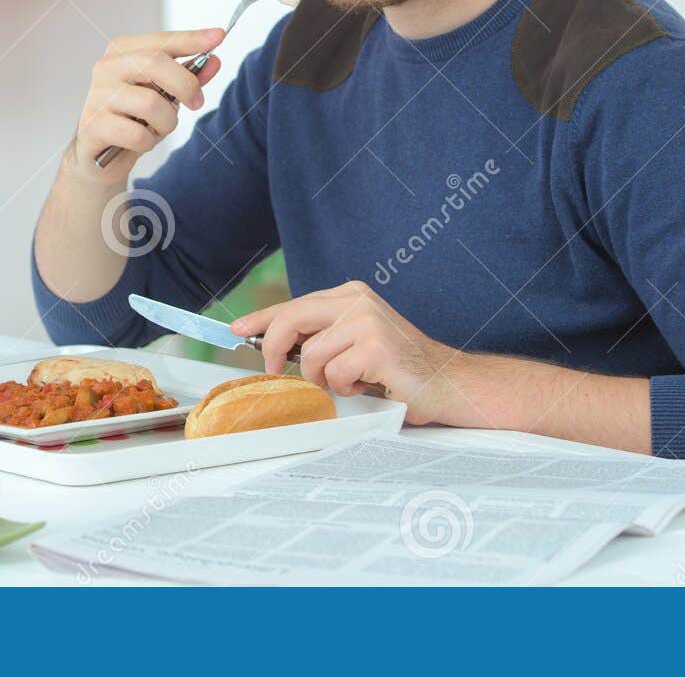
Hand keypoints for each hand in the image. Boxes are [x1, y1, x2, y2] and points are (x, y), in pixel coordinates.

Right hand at [67, 28, 224, 181]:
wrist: (98, 155)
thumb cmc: (133, 118)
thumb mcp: (165, 94)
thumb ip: (188, 77)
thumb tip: (214, 61)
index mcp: (123, 51)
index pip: (162, 41)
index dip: (192, 38)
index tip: (218, 36)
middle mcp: (107, 67)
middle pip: (154, 62)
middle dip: (185, 84)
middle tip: (197, 102)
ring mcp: (98, 95)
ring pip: (150, 103)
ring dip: (166, 122)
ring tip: (158, 128)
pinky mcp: (94, 124)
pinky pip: (138, 134)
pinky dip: (148, 142)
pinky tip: (140, 142)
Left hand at [231, 281, 464, 424]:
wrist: (445, 380)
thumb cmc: (398, 366)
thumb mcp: (356, 339)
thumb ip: (322, 335)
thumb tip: (274, 346)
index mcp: (351, 295)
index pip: (294, 304)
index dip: (262, 318)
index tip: (238, 329)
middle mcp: (357, 301)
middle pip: (291, 320)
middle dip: (272, 349)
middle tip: (274, 371)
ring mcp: (367, 322)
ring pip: (310, 356)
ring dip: (323, 380)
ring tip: (350, 381)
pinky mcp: (374, 348)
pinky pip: (332, 375)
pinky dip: (344, 389)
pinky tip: (366, 386)